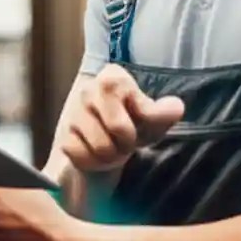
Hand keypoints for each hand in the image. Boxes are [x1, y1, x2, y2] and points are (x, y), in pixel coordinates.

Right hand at [61, 63, 184, 171]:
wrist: (102, 146)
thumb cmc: (130, 126)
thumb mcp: (153, 120)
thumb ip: (165, 112)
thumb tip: (176, 107)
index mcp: (113, 77)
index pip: (139, 107)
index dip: (143, 122)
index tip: (140, 121)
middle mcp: (89, 89)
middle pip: (119, 128)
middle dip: (127, 142)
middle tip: (126, 140)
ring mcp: (73, 113)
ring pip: (102, 147)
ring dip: (111, 156)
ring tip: (112, 148)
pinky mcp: (64, 137)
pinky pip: (84, 158)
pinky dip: (94, 163)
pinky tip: (96, 155)